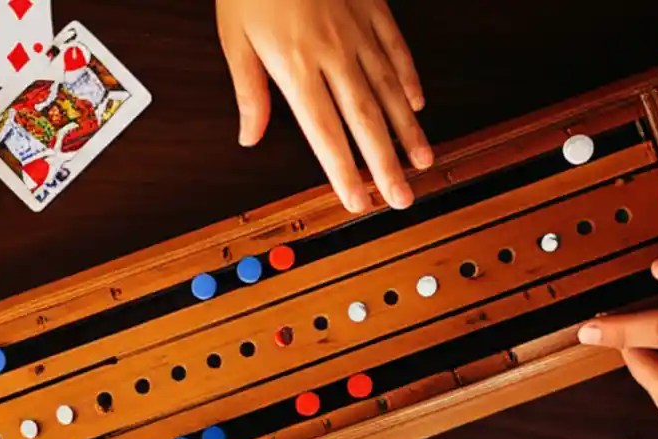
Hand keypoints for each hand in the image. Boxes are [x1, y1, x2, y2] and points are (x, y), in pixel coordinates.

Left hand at [217, 0, 432, 212]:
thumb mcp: (235, 38)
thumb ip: (249, 92)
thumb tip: (250, 137)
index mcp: (296, 67)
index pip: (324, 133)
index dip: (343, 172)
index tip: (357, 201)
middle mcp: (333, 54)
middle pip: (365, 121)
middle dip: (385, 165)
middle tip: (402, 198)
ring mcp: (358, 31)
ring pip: (389, 90)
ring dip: (407, 130)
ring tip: (422, 162)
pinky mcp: (373, 7)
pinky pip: (397, 49)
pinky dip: (409, 78)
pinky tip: (417, 104)